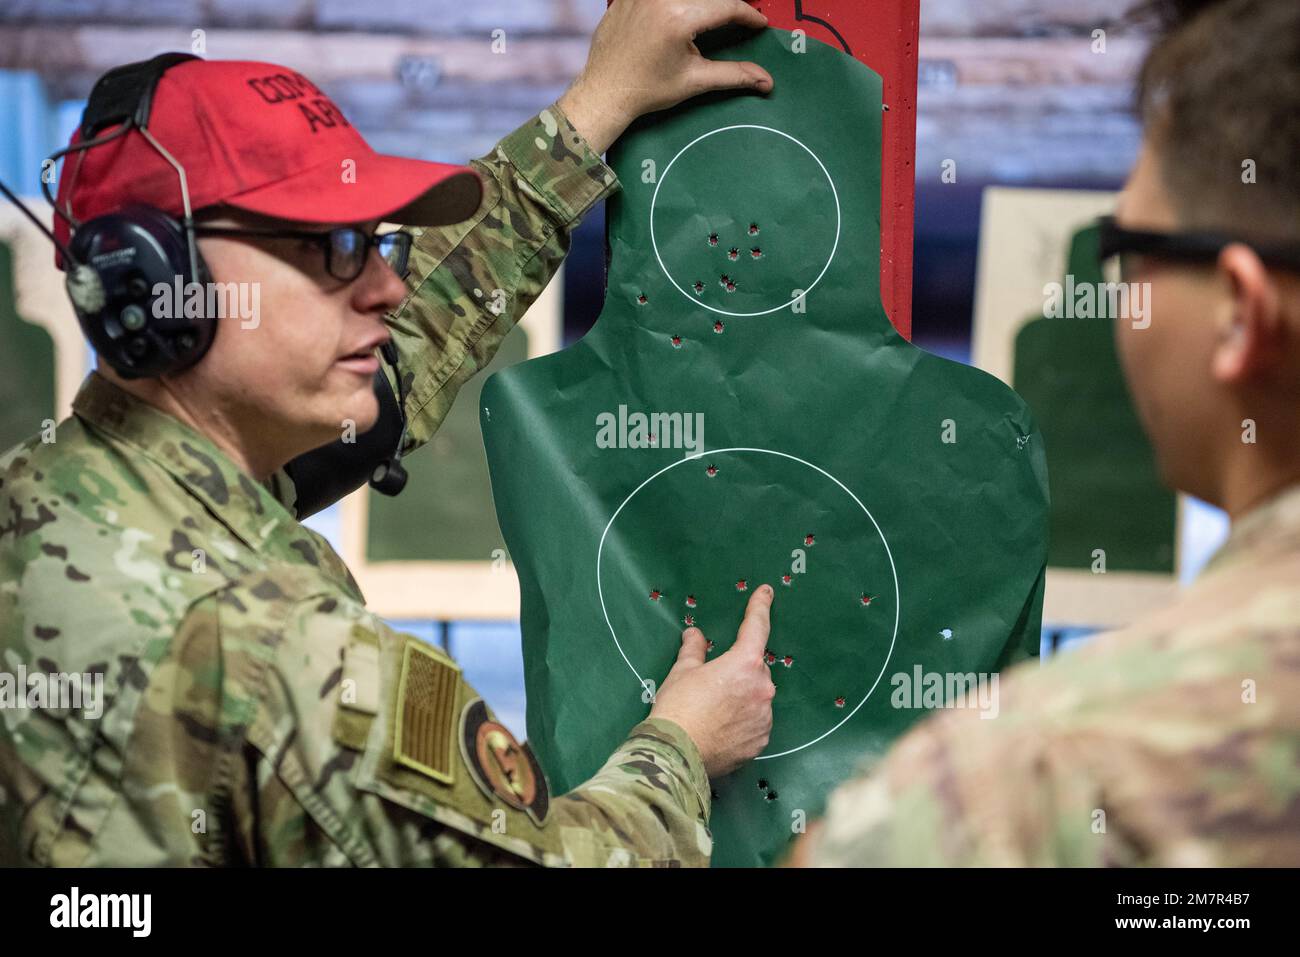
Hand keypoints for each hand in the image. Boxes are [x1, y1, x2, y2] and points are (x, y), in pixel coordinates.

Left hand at [558, 0, 773, 152]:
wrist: (604, 92)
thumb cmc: (645, 90)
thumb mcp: (694, 81)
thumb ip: (733, 75)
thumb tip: (765, 80)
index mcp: (679, 17)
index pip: (726, 6)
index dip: (748, 15)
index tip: (759, 23)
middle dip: (726, 6)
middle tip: (738, 19)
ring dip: (701, 5)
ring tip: (710, 19)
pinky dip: (676, 4)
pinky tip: (678, 19)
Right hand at [649, 583, 776, 776]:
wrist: (677, 754)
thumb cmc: (678, 708)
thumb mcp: (683, 672)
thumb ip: (694, 650)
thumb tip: (694, 634)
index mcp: (744, 664)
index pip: (756, 627)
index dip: (760, 607)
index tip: (766, 593)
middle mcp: (762, 688)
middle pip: (756, 668)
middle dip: (740, 669)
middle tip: (714, 682)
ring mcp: (764, 716)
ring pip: (758, 696)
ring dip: (743, 696)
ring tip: (715, 710)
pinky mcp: (761, 740)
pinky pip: (757, 721)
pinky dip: (744, 720)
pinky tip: (722, 727)